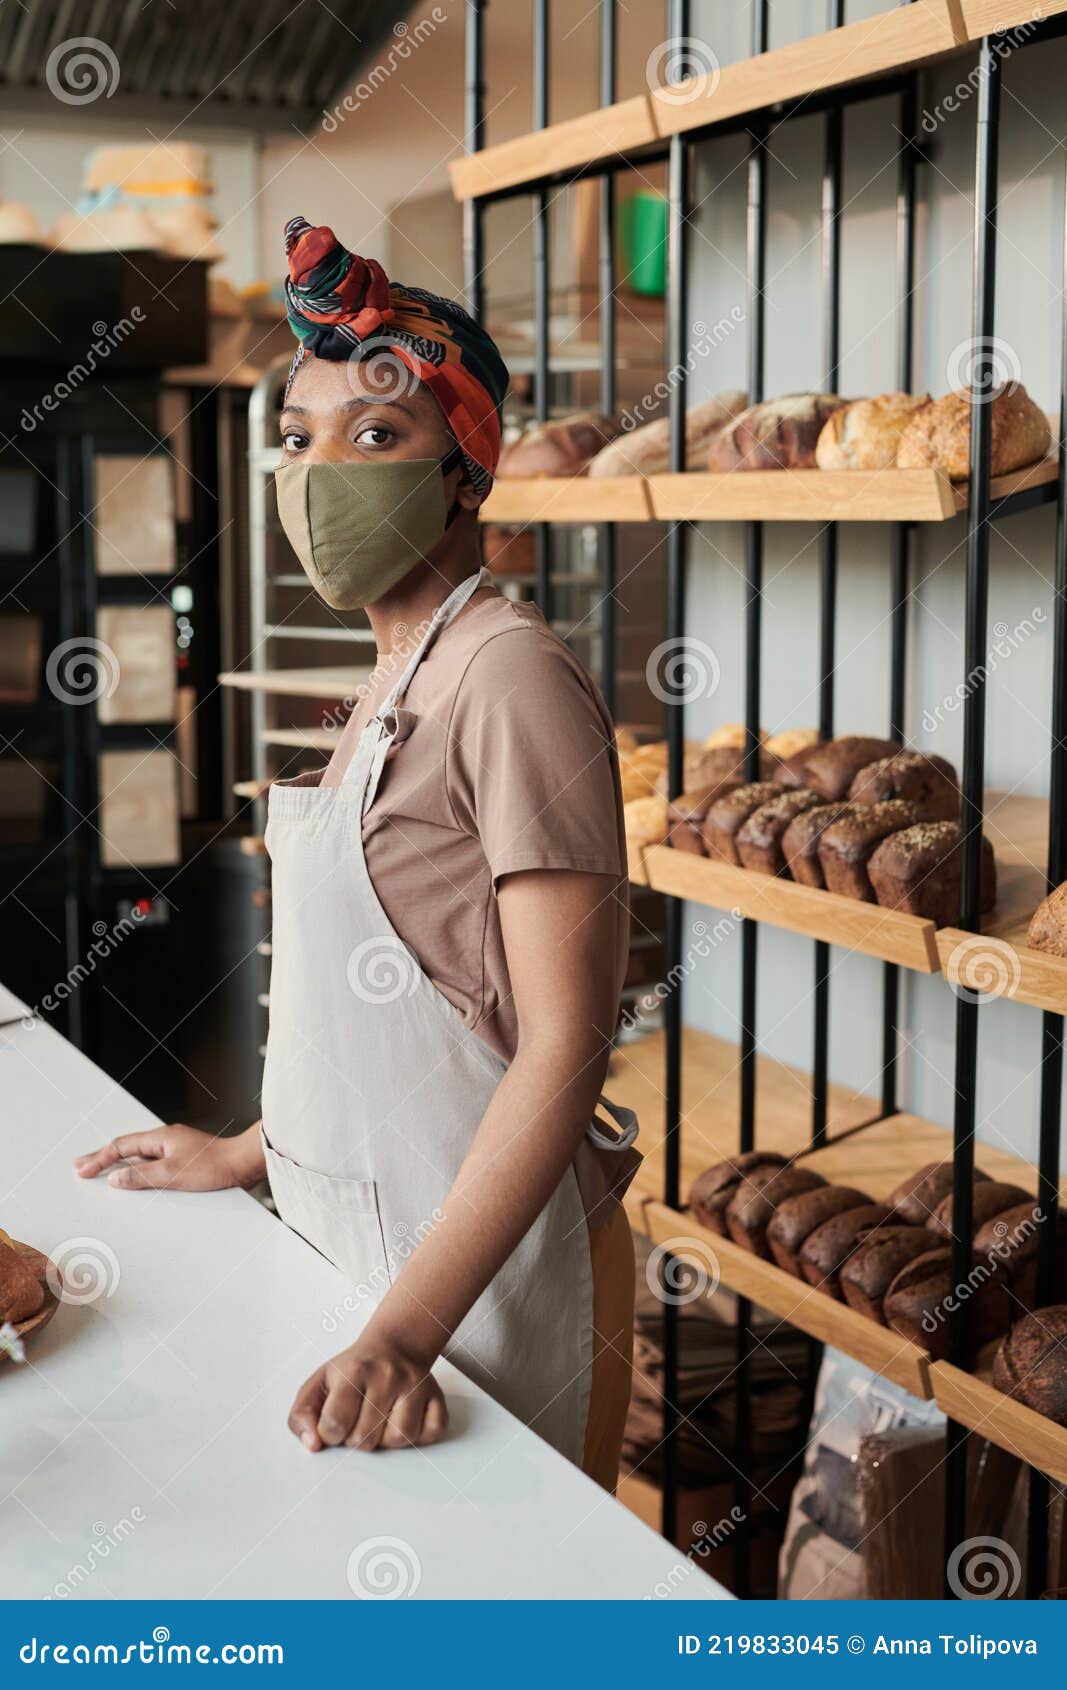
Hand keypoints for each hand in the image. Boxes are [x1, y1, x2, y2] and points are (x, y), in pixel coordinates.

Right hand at [73, 1122, 263, 1191]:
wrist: (245, 1164)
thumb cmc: (214, 1165)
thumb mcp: (172, 1174)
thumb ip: (141, 1176)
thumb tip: (115, 1178)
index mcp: (161, 1137)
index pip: (121, 1146)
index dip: (99, 1159)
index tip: (81, 1170)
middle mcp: (167, 1140)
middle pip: (127, 1147)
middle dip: (103, 1157)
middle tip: (81, 1166)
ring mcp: (177, 1149)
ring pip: (141, 1155)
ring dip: (120, 1164)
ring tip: (102, 1172)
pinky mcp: (186, 1160)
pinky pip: (154, 1163)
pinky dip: (139, 1170)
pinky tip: (138, 1179)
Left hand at [288, 1334, 447, 1452]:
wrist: (393, 1346)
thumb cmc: (352, 1371)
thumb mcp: (317, 1384)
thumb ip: (302, 1416)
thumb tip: (313, 1445)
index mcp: (353, 1370)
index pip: (334, 1424)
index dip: (330, 1433)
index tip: (334, 1421)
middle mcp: (387, 1375)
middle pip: (366, 1439)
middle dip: (356, 1438)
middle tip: (358, 1418)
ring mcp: (415, 1384)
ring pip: (400, 1438)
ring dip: (386, 1439)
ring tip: (380, 1420)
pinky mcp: (437, 1396)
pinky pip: (431, 1433)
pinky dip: (418, 1435)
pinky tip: (404, 1418)